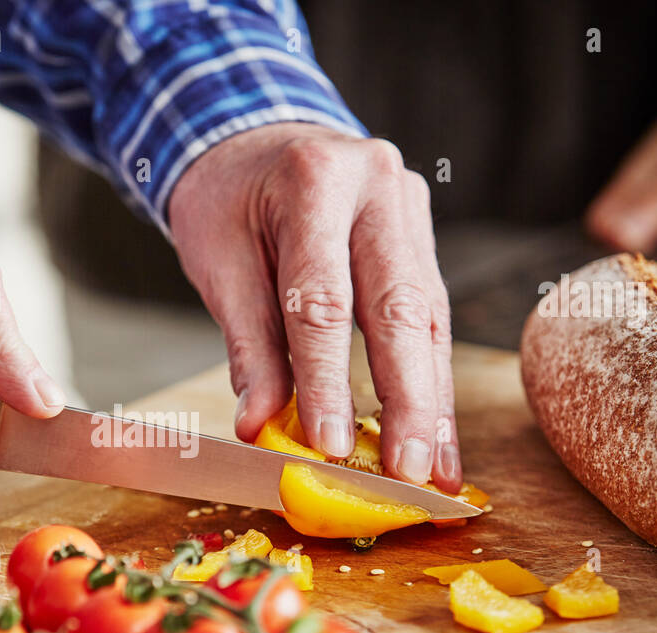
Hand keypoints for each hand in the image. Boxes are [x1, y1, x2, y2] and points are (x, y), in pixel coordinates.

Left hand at [168, 124, 459, 491]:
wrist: (253, 135)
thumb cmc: (227, 200)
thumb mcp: (219, 263)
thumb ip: (247, 344)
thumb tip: (260, 425)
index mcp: (315, 181)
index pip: (324, 299)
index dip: (327, 379)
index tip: (330, 446)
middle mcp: (378, 186)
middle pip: (402, 308)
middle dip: (408, 400)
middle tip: (411, 473)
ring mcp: (410, 207)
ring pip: (430, 318)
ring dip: (433, 403)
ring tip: (436, 473)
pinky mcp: (420, 236)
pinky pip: (431, 316)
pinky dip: (430, 380)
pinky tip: (437, 435)